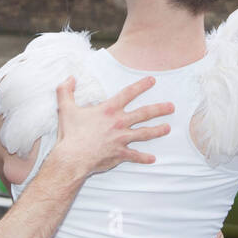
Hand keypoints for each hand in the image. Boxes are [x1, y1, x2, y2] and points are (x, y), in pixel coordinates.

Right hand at [51, 76, 172, 179]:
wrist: (72, 157)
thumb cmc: (70, 133)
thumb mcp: (65, 108)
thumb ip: (65, 90)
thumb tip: (70, 78)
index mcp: (108, 110)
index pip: (128, 93)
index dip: (141, 85)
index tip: (153, 80)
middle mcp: (119, 122)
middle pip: (144, 113)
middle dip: (159, 109)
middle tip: (172, 106)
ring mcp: (121, 139)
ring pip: (144, 133)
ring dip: (157, 130)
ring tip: (167, 128)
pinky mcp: (120, 154)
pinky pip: (135, 156)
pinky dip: (144, 158)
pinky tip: (152, 159)